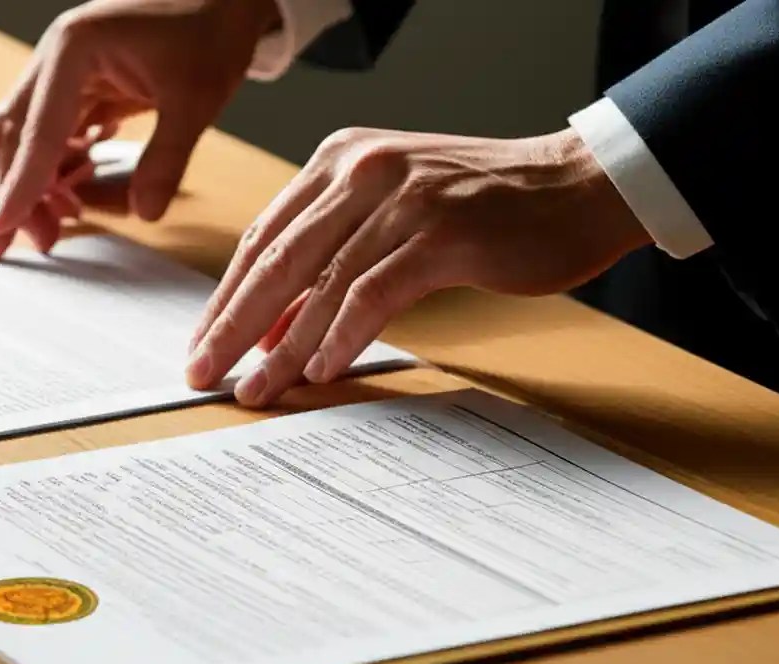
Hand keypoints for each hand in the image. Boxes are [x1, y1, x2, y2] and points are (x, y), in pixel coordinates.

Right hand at [0, 0, 280, 259]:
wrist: (224, 1)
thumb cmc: (209, 34)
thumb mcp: (196, 101)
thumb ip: (166, 159)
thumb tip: (145, 214)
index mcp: (74, 50)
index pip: (38, 131)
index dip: (21, 185)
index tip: (2, 227)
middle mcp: (56, 56)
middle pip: (14, 132)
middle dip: (19, 190)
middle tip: (39, 241)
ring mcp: (63, 70)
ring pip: (28, 135)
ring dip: (36, 182)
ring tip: (59, 224)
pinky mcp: (79, 84)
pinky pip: (53, 132)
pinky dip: (57, 166)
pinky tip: (74, 192)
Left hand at [186, 126, 651, 406]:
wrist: (576, 186)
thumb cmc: (483, 206)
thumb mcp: (391, 212)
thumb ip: (331, 256)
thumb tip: (270, 326)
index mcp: (339, 160)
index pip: (263, 236)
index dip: (227, 296)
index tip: (204, 342)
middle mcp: (361, 170)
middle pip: (276, 260)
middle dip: (232, 325)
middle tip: (202, 373)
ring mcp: (402, 199)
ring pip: (320, 284)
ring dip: (282, 346)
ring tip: (257, 389)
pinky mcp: (441, 232)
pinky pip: (374, 293)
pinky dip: (342, 336)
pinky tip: (323, 371)